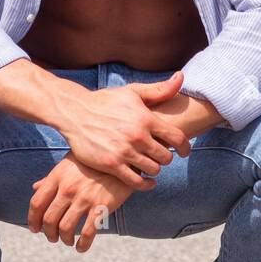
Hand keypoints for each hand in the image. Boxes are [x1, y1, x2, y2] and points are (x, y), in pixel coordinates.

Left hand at [27, 152, 153, 252]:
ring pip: (65, 228)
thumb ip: (51, 177)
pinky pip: (87, 232)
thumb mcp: (69, 163)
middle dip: (48, 233)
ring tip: (67, 241)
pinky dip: (82, 244)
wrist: (121, 158)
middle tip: (52, 237)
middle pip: (49, 219)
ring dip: (63, 239)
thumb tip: (35, 187)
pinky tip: (81, 247)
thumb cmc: (93, 160)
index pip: (37, 202)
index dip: (32, 219)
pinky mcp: (101, 207)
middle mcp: (68, 188)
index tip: (34, 228)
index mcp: (57, 176)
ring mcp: (84, 198)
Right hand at [56, 71, 191, 187]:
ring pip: (153, 170)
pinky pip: (136, 181)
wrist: (75, 113)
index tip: (185, 151)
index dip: (185, 147)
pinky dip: (144, 184)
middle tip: (160, 155)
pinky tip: (145, 180)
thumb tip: (181, 77)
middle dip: (166, 157)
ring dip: (154, 169)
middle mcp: (137, 136)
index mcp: (145, 118)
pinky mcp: (111, 164)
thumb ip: (159, 89)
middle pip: (166, 157)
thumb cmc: (105, 101)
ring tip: (149, 164)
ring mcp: (124, 151)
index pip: (177, 138)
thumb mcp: (132, 92)